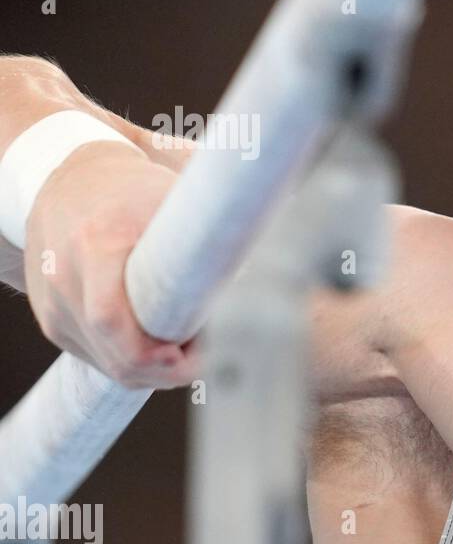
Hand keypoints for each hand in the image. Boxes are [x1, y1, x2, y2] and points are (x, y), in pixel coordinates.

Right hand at [1, 57, 197, 388]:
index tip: (205, 355)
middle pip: (120, 359)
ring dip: (159, 368)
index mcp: (99, 244)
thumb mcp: (182, 193)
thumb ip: (229, 226)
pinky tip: (166, 340)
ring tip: (197, 344)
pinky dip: (136, 359)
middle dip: (173, 369)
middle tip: (215, 356)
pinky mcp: (53, 320)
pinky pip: (99, 358)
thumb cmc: (139, 185)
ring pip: (112, 367)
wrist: (67, 173)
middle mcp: (67, 278)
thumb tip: (308, 247)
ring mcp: (53, 304)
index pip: (117, 323)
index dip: (165, 357)